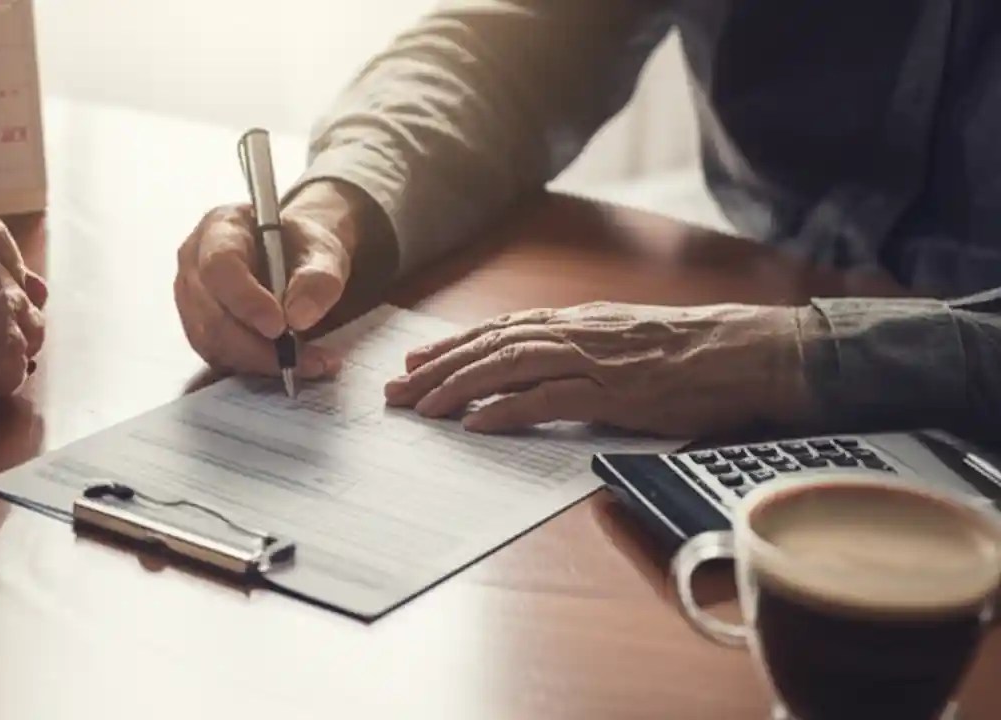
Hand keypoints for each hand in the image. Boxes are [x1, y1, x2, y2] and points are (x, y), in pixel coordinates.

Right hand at [174, 180, 368, 377]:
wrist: (293, 258)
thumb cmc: (301, 248)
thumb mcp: (324, 252)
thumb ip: (318, 278)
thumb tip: (298, 317)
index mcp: (220, 229)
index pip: (219, 266)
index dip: (246, 300)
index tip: (279, 326)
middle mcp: (194, 263)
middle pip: (211, 314)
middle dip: (258, 346)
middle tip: (304, 358)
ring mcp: (191, 299)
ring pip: (212, 343)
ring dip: (260, 362)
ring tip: (309, 363)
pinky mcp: (199, 329)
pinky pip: (218, 356)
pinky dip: (255, 367)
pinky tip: (290, 364)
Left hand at [383, 302, 816, 436]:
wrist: (752, 352)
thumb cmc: (696, 349)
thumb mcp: (629, 338)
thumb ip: (586, 347)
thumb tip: (546, 365)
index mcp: (580, 322)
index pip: (500, 330)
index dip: (453, 345)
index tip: (417, 361)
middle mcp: (577, 333)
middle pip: (491, 346)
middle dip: (438, 368)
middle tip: (397, 390)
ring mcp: (594, 361)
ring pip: (507, 366)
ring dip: (458, 387)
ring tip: (421, 406)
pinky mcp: (615, 392)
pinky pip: (548, 399)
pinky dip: (507, 410)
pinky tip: (476, 423)